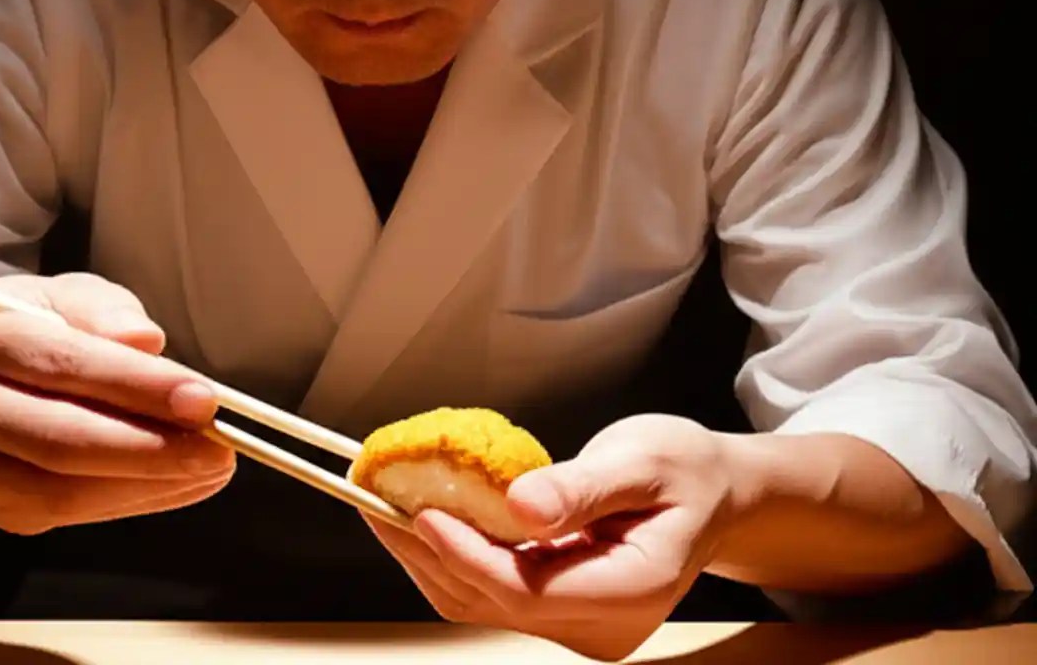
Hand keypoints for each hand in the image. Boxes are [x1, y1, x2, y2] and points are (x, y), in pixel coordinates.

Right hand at [0, 272, 235, 534]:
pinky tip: (183, 482)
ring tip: (212, 467)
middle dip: (152, 448)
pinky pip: (72, 513)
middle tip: (220, 447)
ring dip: (151, 483)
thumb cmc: (30, 330)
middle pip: (60, 439)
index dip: (138, 386)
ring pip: (65, 489)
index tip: (204, 399)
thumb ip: (104, 311)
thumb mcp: (64, 297)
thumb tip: (144, 341)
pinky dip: (137, 499)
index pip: (63, 365)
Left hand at [363, 414, 738, 661]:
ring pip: (483, 604)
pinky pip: (493, 595)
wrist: (715, 496)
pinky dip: (453, 558)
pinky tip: (421, 522)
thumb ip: (582, 487)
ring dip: (428, 557)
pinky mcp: (562, 616)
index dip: (466, 554)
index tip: (419, 513)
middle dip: (427, 553)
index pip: (526, 590)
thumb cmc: (687, 471)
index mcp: (632, 591)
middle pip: (492, 602)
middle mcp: (603, 627)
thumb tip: (518, 505)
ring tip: (381, 508)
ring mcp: (581, 629)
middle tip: (374, 500)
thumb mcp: (644, 461)